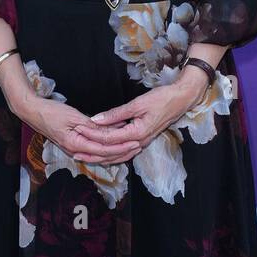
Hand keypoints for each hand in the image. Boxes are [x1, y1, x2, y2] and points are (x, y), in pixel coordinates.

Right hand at [16, 90, 145, 165]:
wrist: (33, 112)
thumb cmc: (51, 112)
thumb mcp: (74, 116)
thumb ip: (93, 126)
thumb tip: (111, 131)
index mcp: (76, 144)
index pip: (104, 150)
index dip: (121, 147)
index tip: (136, 142)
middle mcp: (75, 151)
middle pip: (104, 157)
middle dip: (122, 153)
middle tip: (139, 146)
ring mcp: (74, 150)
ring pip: (99, 157)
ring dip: (116, 153)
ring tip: (131, 148)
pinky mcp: (73, 146)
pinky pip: (93, 152)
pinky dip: (106, 150)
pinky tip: (115, 147)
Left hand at [90, 67, 210, 150]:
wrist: (181, 100)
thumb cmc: (162, 99)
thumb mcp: (137, 103)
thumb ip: (115, 114)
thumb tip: (95, 119)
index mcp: (137, 133)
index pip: (109, 138)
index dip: (92, 134)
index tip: (78, 130)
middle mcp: (140, 142)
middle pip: (112, 153)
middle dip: (93, 153)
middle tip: (74, 152)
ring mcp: (142, 143)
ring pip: (118, 156)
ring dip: (101, 157)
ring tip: (84, 156)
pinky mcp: (142, 140)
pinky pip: (124, 152)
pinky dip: (112, 154)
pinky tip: (102, 153)